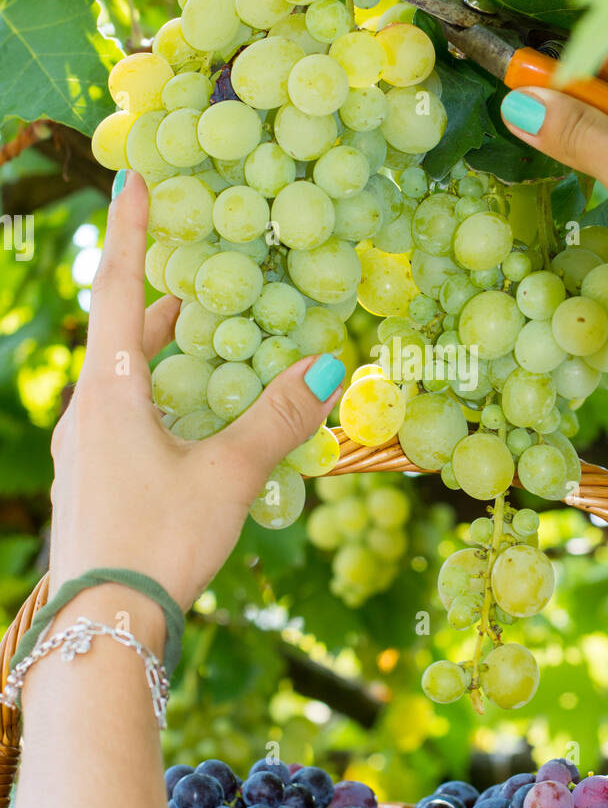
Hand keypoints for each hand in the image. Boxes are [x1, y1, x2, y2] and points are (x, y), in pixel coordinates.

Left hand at [49, 171, 342, 613]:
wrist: (101, 628)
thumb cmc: (159, 542)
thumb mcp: (228, 476)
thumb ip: (277, 420)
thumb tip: (325, 367)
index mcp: (109, 393)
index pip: (119, 292)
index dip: (132, 234)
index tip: (133, 180)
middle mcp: (85, 413)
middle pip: (119, 337)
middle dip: (160, 303)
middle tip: (199, 279)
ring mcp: (80, 451)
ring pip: (121, 383)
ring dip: (160, 357)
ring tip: (203, 345)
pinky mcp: (89, 483)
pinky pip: (122, 420)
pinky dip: (156, 401)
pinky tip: (189, 425)